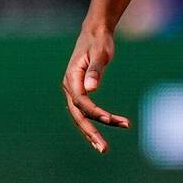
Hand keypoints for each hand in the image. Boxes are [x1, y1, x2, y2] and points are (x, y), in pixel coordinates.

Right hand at [61, 26, 130, 152]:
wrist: (95, 33)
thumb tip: (91, 89)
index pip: (81, 102)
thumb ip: (95, 70)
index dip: (94, 112)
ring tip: (105, 148)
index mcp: (72, 78)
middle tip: (104, 149)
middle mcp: (70, 87)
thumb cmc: (99, 42)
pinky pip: (87, 112)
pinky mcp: (81, 93)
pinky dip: (98, 122)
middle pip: (78, 115)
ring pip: (82, 117)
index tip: (110, 119)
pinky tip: (112, 127)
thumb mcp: (100, 53)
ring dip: (93, 132)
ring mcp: (74, 91)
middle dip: (91, 133)